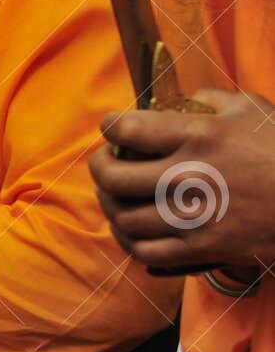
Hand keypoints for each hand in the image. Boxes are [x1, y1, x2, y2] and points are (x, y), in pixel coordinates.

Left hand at [89, 87, 274, 276]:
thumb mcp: (252, 109)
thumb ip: (212, 99)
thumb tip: (185, 99)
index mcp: (198, 135)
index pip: (129, 130)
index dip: (110, 127)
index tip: (109, 127)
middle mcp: (187, 176)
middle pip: (113, 177)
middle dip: (98, 168)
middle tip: (102, 163)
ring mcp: (192, 218)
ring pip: (124, 219)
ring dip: (111, 206)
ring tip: (113, 198)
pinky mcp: (201, 250)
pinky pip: (146, 253)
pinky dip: (131, 242)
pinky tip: (132, 231)